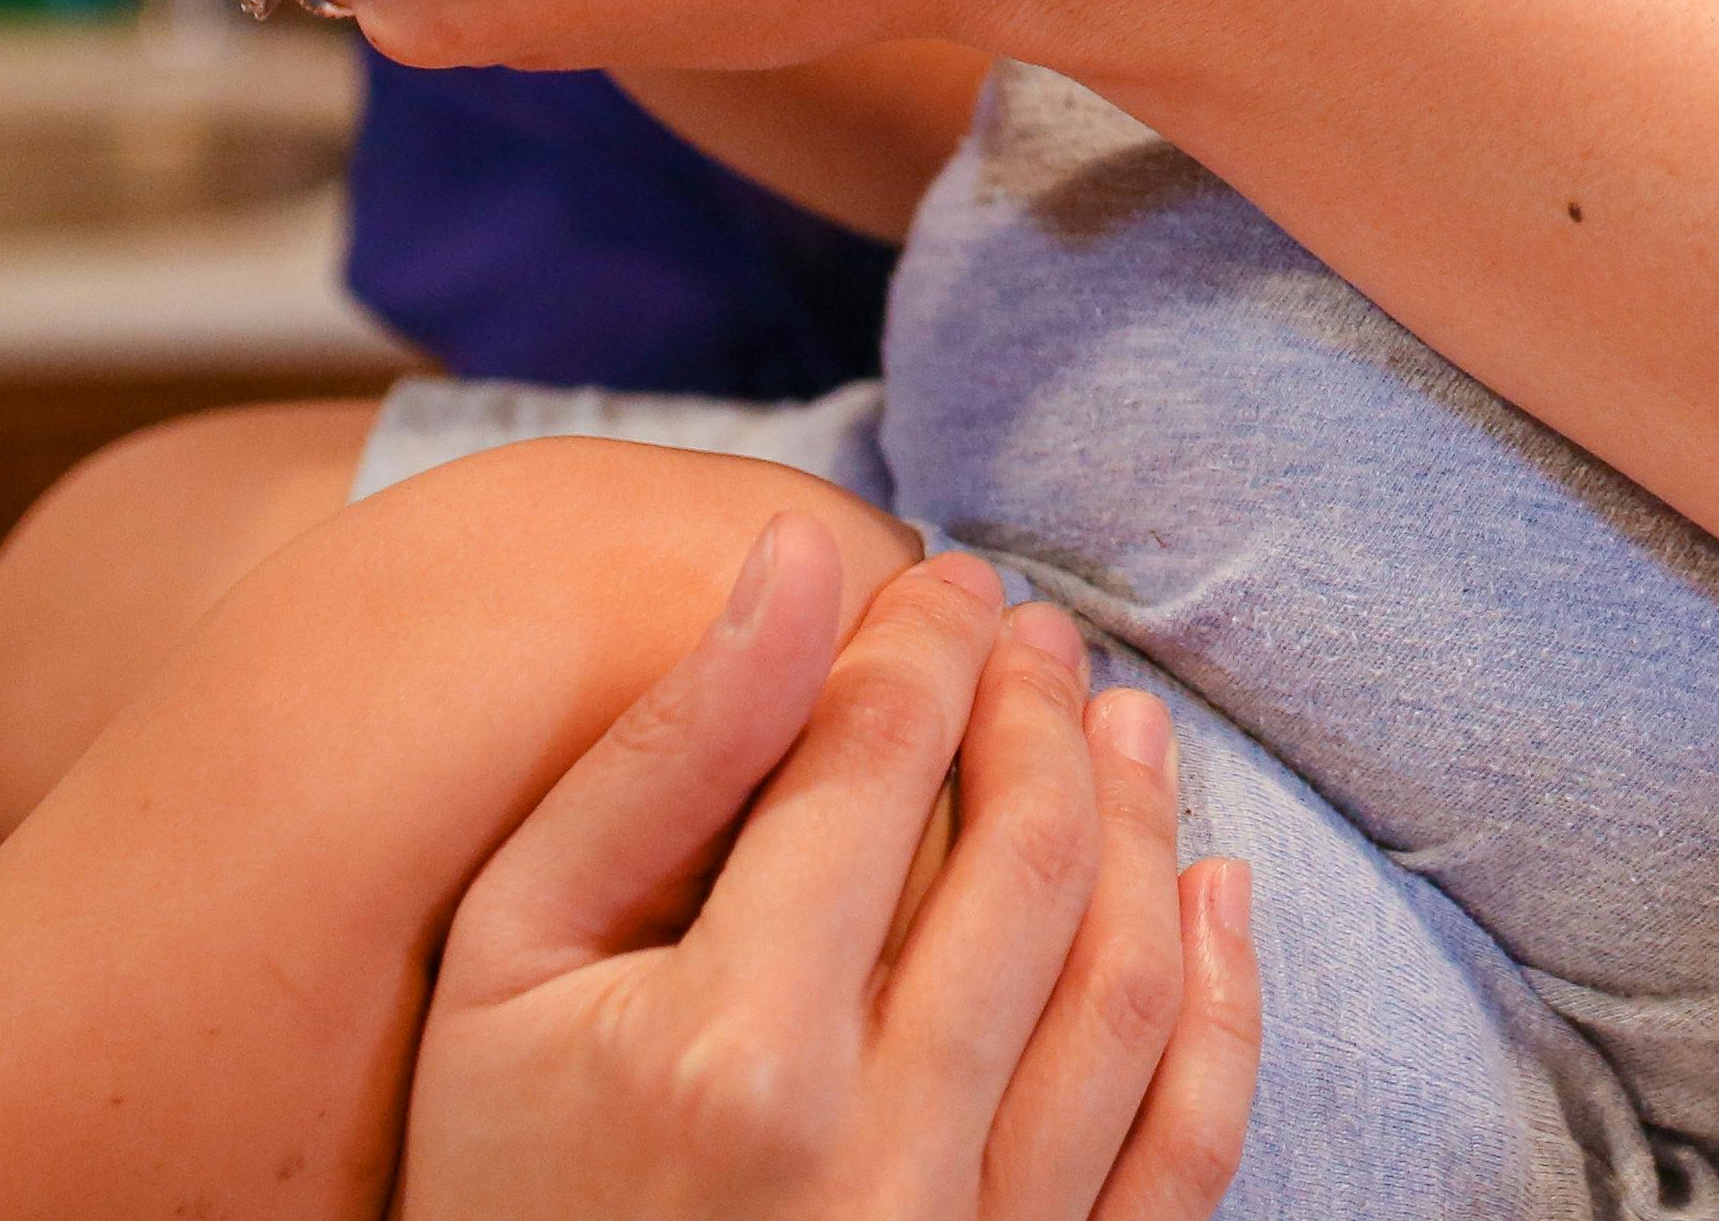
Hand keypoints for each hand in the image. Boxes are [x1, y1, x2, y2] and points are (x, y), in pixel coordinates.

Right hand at [403, 527, 1256, 1220]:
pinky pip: (1186, 1145)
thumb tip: (799, 561)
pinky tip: (1211, 894)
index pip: (877, 767)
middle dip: (1041, 712)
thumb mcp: (507, 976)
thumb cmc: (497, 1187)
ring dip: (1141, 824)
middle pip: (1025, 860)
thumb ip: (659, 767)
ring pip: (1122, 983)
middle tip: (1038, 633)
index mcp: (733, 1051)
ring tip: (1123, 724)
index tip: (948, 582)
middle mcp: (877, 1152)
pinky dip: (1221, 1003)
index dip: (926, 642)